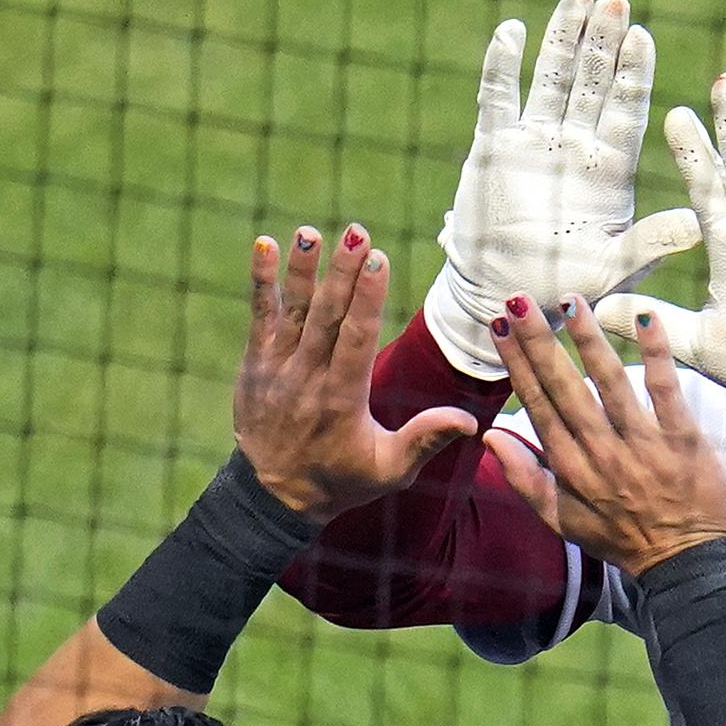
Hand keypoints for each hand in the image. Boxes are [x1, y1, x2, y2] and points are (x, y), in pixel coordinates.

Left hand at [235, 224, 477, 517]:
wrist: (274, 494)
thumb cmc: (343, 479)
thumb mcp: (390, 470)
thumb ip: (425, 440)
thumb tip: (470, 420)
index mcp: (342, 400)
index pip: (356, 339)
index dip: (367, 298)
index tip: (378, 260)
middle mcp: (307, 378)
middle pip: (326, 316)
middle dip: (342, 271)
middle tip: (356, 232)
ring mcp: (277, 368)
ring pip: (292, 310)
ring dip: (303, 269)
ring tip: (311, 232)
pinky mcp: (255, 362)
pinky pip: (259, 316)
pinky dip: (261, 281)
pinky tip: (264, 244)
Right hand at [423, 0, 702, 378]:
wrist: (507, 296)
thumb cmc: (569, 287)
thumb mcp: (616, 266)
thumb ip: (652, 242)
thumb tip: (698, 223)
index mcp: (610, 169)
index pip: (627, 109)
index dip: (633, 73)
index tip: (642, 37)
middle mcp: (576, 146)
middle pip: (593, 82)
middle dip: (603, 43)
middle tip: (616, 0)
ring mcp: (535, 141)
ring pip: (552, 79)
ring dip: (563, 39)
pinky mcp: (494, 146)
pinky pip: (498, 96)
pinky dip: (502, 65)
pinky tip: (513, 31)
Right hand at [490, 292, 725, 577]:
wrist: (688, 566)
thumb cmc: (624, 540)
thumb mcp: (563, 521)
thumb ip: (525, 478)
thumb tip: (488, 436)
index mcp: (571, 469)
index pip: (537, 406)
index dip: (516, 364)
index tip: (498, 326)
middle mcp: (602, 453)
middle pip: (564, 388)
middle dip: (539, 342)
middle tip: (518, 299)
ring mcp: (643, 445)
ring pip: (610, 383)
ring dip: (588, 339)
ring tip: (570, 301)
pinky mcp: (684, 441)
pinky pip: (666, 390)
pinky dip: (656, 354)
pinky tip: (644, 318)